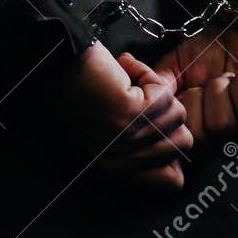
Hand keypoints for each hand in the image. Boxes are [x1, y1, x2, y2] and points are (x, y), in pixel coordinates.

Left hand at [55, 42, 193, 192]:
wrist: (55, 57)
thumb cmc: (79, 87)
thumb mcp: (110, 129)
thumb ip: (142, 146)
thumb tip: (181, 150)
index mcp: (111, 167)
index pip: (171, 179)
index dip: (171, 146)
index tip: (152, 122)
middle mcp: (118, 159)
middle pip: (182, 143)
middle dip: (165, 112)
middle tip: (135, 96)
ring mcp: (126, 137)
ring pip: (177, 115)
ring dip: (156, 92)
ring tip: (126, 83)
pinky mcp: (130, 113)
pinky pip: (164, 95)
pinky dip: (148, 75)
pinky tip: (124, 70)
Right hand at [154, 29, 237, 145]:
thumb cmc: (209, 49)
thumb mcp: (175, 66)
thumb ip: (159, 86)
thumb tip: (145, 102)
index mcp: (199, 128)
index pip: (183, 140)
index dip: (182, 111)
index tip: (187, 89)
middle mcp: (226, 137)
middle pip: (205, 137)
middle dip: (202, 99)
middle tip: (210, 80)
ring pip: (226, 126)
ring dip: (222, 90)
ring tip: (228, 77)